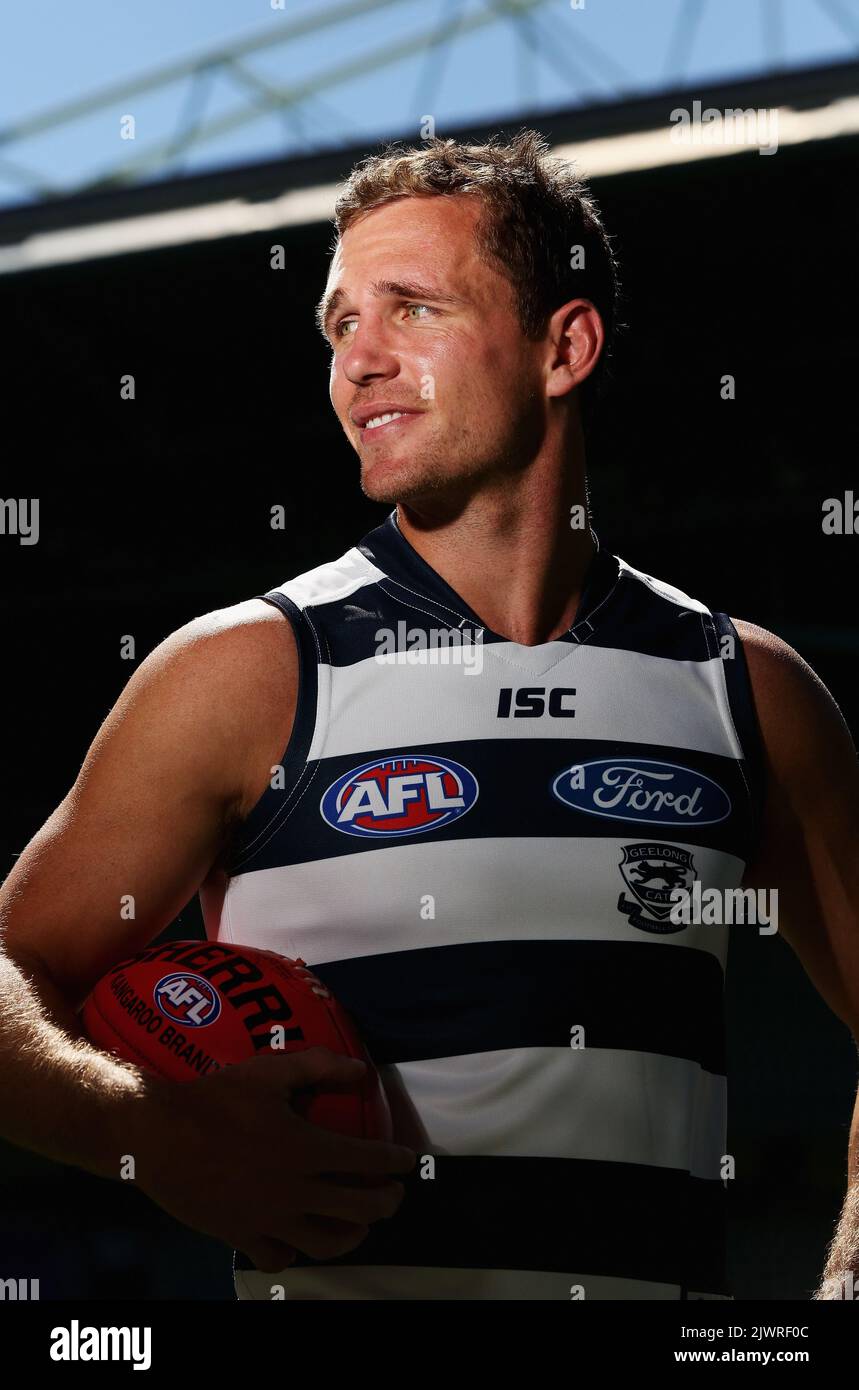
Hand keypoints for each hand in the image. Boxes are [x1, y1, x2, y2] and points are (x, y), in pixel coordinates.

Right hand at [123, 1047, 416, 1272]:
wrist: (158, 1136)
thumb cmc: (216, 1099)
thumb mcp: (270, 1071)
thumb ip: (319, 1067)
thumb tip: (361, 1070)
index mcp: (307, 1148)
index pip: (369, 1161)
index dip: (396, 1161)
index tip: (408, 1161)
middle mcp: (296, 1190)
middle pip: (361, 1208)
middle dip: (387, 1202)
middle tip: (394, 1194)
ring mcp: (270, 1218)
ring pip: (329, 1242)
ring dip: (354, 1234)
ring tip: (361, 1224)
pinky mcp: (243, 1235)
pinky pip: (280, 1256)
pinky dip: (296, 1250)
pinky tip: (300, 1237)